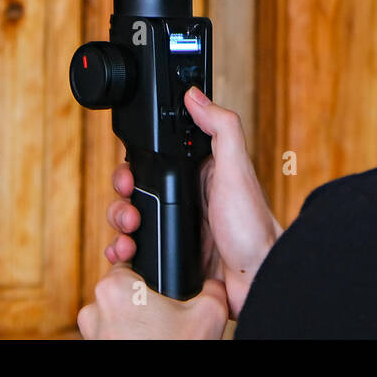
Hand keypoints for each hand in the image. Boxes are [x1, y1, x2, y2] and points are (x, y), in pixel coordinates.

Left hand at [77, 263, 227, 339]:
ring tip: (160, 334)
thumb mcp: (209, 312)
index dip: (149, 276)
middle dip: (143, 301)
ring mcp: (91, 334)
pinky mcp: (94, 349)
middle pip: (122, 291)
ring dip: (134, 322)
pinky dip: (129, 338)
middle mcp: (94, 309)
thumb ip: (213, 287)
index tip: (162, 290)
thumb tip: (213, 285)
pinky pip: (112, 336)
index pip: (128, 264)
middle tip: (166, 317)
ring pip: (115, 316)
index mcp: (115, 287)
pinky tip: (151, 342)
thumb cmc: (176, 350)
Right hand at [104, 87, 281, 317]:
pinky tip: (125, 255)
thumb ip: (221, 128)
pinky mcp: (172, 257)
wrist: (257, 282)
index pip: (157, 160)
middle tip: (128, 212)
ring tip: (127, 238)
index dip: (135, 164)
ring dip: (119, 228)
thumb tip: (195, 95)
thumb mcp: (236, 170)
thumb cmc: (254, 228)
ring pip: (132, 222)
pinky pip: (137, 253)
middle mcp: (188, 201)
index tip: (127, 175)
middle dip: (122, 201)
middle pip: (137, 192)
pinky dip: (123, 253)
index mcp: (201, 175)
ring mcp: (178, 230)